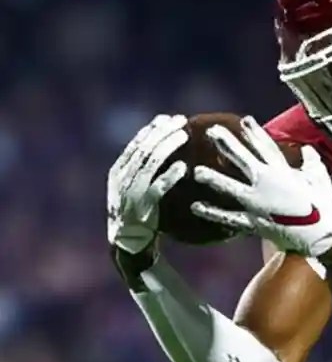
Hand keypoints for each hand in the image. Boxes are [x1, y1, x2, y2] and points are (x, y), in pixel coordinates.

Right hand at [107, 113, 189, 254]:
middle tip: (181, 121)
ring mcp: (130, 194)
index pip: (135, 144)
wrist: (129, 244)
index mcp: (117, 172)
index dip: (151, 129)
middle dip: (162, 132)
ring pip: (149, 164)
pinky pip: (157, 189)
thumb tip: (163, 143)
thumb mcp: (134, 187)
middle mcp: (121, 180)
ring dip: (167, 147)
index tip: (168, 117)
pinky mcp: (143, 209)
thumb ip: (143, 168)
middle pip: (143, 149)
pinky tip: (183, 167)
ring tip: (184, 135)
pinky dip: (169, 176)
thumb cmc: (139, 211)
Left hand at [190, 116, 331, 256]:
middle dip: (227, 144)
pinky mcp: (254, 222)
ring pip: (231, 187)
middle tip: (212, 132)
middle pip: (243, 160)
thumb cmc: (323, 205)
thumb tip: (308, 149)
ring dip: (214, 179)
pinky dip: (213, 213)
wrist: (321, 233)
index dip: (255, 133)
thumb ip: (312, 162)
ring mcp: (257, 203)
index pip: (266, 147)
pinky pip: (230, 217)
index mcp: (282, 171)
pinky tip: (197, 206)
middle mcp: (266, 184)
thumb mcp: (320, 178)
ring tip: (198, 172)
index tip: (244, 120)